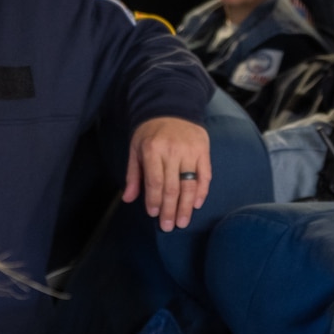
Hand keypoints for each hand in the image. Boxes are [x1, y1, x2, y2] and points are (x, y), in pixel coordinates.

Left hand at [123, 117, 210, 231]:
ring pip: (190, 184)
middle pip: (172, 187)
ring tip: (183, 222)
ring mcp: (190, 151)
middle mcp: (172, 151)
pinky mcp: (203, 150)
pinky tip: (196, 204)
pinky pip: (205, 175)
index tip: (154, 215)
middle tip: (169, 226)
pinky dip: (202, 192)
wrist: (171, 107)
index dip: (154, 200)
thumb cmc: (150, 132)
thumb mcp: (135, 149)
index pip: (154, 182)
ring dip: (186, 206)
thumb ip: (133, 175)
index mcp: (153, 150)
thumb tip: (127, 199)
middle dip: (170, 210)